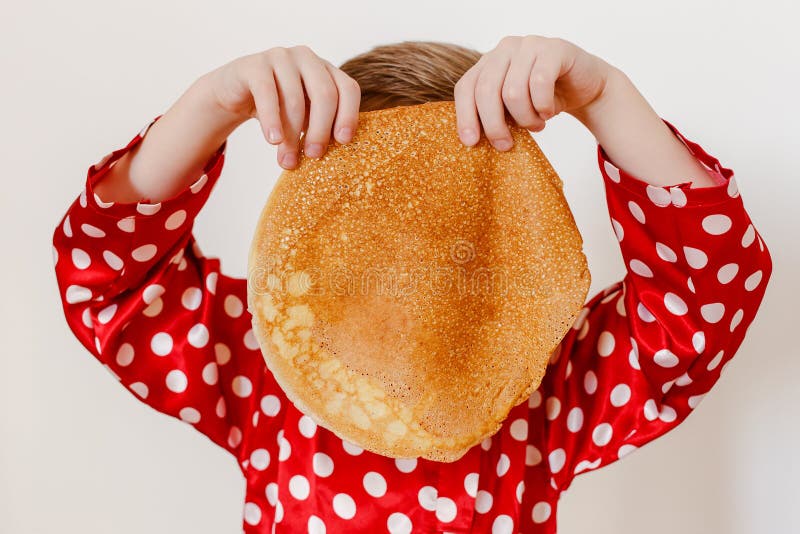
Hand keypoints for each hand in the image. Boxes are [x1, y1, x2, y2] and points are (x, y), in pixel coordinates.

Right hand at [209, 46, 361, 168]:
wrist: (236, 93)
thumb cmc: (279, 108)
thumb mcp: (305, 118)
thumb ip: (320, 129)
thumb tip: (334, 160)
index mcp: (326, 70)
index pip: (347, 89)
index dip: (348, 115)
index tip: (343, 142)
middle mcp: (307, 59)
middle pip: (325, 93)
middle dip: (321, 128)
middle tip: (314, 155)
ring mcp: (281, 57)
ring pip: (295, 98)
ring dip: (292, 134)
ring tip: (287, 159)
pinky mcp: (255, 65)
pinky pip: (267, 93)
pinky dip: (271, 120)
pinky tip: (273, 140)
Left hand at [454, 35, 612, 149]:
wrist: (584, 86)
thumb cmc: (542, 99)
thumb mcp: (511, 109)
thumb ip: (492, 114)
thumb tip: (471, 141)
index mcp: (488, 62)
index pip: (466, 87)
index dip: (465, 115)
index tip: (471, 143)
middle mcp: (504, 49)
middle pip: (486, 91)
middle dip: (494, 125)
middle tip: (506, 145)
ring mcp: (528, 45)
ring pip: (513, 92)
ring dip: (525, 118)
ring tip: (536, 125)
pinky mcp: (553, 49)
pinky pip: (539, 83)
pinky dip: (543, 106)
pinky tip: (548, 112)